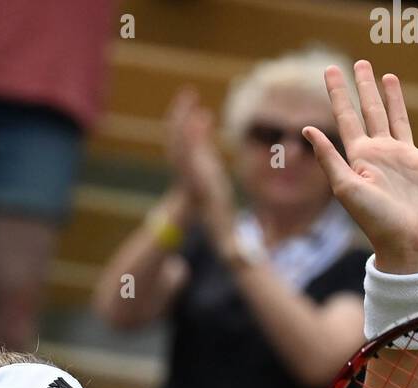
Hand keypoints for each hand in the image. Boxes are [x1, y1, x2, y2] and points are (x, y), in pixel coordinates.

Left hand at [164, 88, 234, 247]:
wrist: (183, 225)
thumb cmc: (214, 231)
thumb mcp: (226, 244)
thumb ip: (233, 253)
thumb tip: (238, 261)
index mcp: (196, 189)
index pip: (190, 167)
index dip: (192, 148)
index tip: (194, 132)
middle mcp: (187, 175)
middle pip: (180, 147)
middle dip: (181, 124)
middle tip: (186, 101)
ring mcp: (186, 166)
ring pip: (180, 139)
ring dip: (183, 118)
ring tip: (188, 96)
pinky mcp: (189, 160)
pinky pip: (189, 140)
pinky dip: (193, 126)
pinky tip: (202, 113)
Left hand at [304, 61, 417, 273]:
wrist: (409, 247)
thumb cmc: (376, 222)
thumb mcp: (346, 188)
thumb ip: (328, 158)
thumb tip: (306, 129)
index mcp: (361, 159)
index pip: (347, 118)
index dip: (338, 93)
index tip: (331, 69)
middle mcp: (383, 155)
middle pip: (372, 112)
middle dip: (365, 87)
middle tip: (361, 62)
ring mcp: (408, 159)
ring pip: (399, 119)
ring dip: (393, 98)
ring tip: (388, 76)